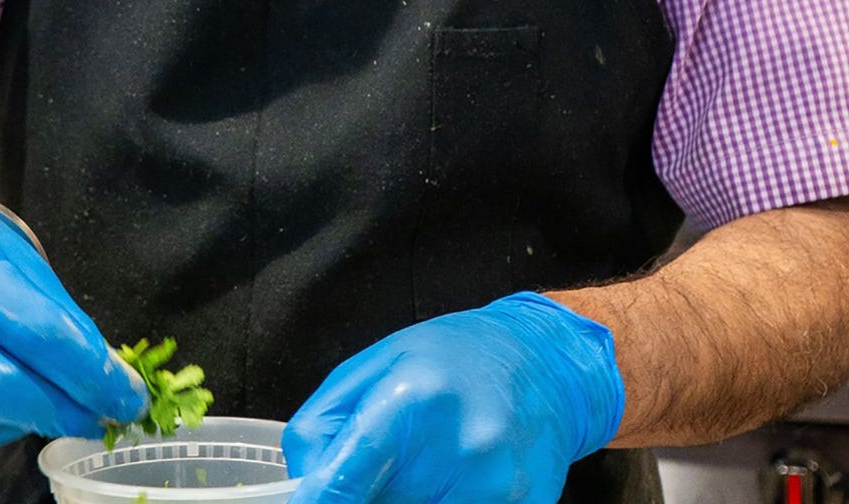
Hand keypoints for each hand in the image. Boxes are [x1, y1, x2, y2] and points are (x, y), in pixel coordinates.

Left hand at [284, 293, 622, 503]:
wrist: (545, 365)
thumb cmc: (452, 359)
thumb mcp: (374, 365)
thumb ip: (326, 426)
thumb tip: (303, 487)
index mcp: (412, 398)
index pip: (347, 480)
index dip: (321, 500)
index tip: (309, 503)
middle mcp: (459, 447)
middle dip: (371, 493)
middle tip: (384, 469)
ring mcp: (495, 488)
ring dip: (406, 502)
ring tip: (421, 470)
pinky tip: (453, 482)